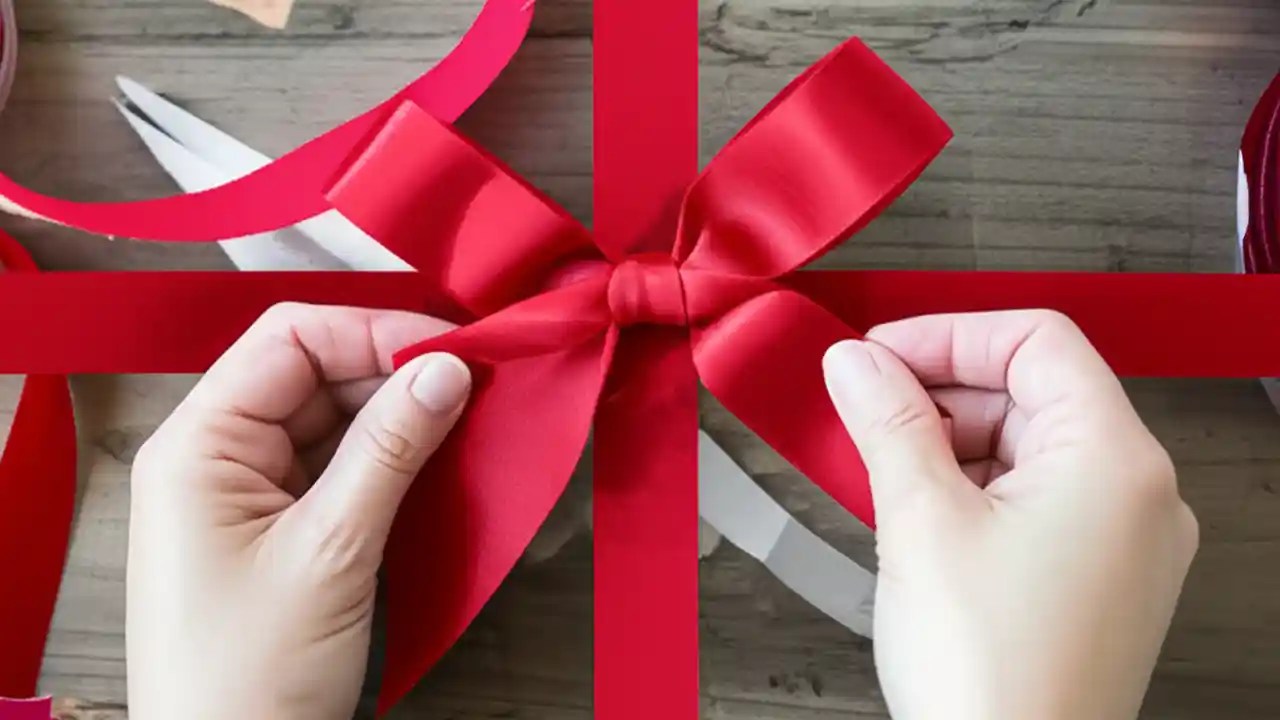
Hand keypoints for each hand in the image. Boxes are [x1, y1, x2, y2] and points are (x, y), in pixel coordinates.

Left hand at [127, 303, 471, 719]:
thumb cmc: (248, 676)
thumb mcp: (330, 551)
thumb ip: (389, 450)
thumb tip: (445, 368)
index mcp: (197, 445)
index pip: (289, 341)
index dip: (372, 333)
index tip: (449, 351)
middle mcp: (214, 457)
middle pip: (312, 373)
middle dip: (392, 371)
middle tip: (473, 383)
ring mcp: (245, 494)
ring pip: (330, 419)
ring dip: (396, 415)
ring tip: (464, 418)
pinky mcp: (277, 529)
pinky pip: (336, 467)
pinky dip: (386, 458)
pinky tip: (435, 458)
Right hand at [823, 311, 1197, 719]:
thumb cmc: (992, 679)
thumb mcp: (920, 522)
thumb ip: (888, 422)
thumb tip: (857, 363)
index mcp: (1114, 461)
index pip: (1036, 341)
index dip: (947, 335)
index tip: (878, 354)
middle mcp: (1136, 495)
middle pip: (1030, 392)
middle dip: (938, 392)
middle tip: (862, 408)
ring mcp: (1120, 542)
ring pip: (1026, 449)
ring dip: (947, 444)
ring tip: (878, 468)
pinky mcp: (1093, 580)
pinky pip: (1031, 501)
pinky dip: (970, 491)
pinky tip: (913, 511)